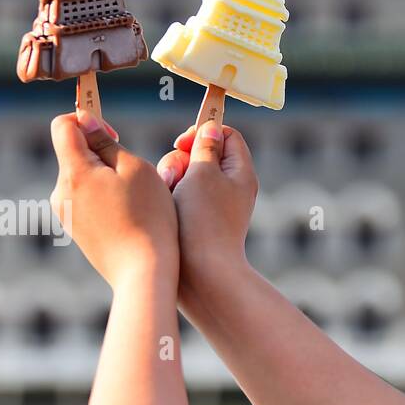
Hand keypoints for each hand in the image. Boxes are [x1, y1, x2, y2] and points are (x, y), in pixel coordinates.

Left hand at [49, 110, 178, 289]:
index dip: (85, 119)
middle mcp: (61, 192)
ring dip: (103, 175)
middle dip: (99, 151)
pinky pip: (84, 199)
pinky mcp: (74, 229)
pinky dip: (102, 196)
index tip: (111, 134)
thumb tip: (84, 120)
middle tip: (131, 170)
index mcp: (73, 172)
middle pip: (72, 152)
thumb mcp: (134, 168)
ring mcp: (65, 213)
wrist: (142, 271)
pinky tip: (125, 213)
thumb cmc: (147, 216)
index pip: (62, 126)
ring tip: (132, 196)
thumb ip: (105, 142)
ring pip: (81, 177)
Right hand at [155, 120, 258, 310]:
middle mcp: (230, 188)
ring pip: (187, 177)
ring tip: (167, 194)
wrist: (201, 273)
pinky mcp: (198, 222)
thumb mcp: (202, 173)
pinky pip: (182, 198)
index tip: (181, 142)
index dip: (203, 131)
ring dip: (172, 178)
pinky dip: (171, 198)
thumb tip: (210, 130)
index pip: (226, 135)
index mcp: (240, 172)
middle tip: (173, 175)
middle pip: (202, 155)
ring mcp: (214, 206)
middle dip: (181, 159)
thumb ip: (204, 147)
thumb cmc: (203, 221)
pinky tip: (164, 208)